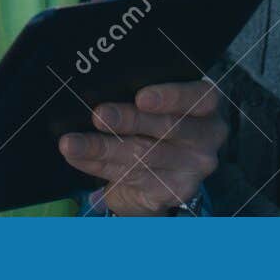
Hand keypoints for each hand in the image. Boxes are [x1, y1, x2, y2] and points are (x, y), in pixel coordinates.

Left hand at [59, 79, 226, 214]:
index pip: (199, 97)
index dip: (170, 96)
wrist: (160, 170)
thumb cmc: (154, 123)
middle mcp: (207, 136)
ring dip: (102, 148)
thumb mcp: (156, 105)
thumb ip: (138, 96)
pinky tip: (78, 157)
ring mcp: (194, 167)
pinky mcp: (174, 190)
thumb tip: (96, 88)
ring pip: (143, 156)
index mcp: (206, 104)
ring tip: (72, 143)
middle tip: (98, 116)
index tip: (141, 97)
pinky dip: (98, 165)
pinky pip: (131, 177)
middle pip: (168, 127)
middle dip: (129, 120)